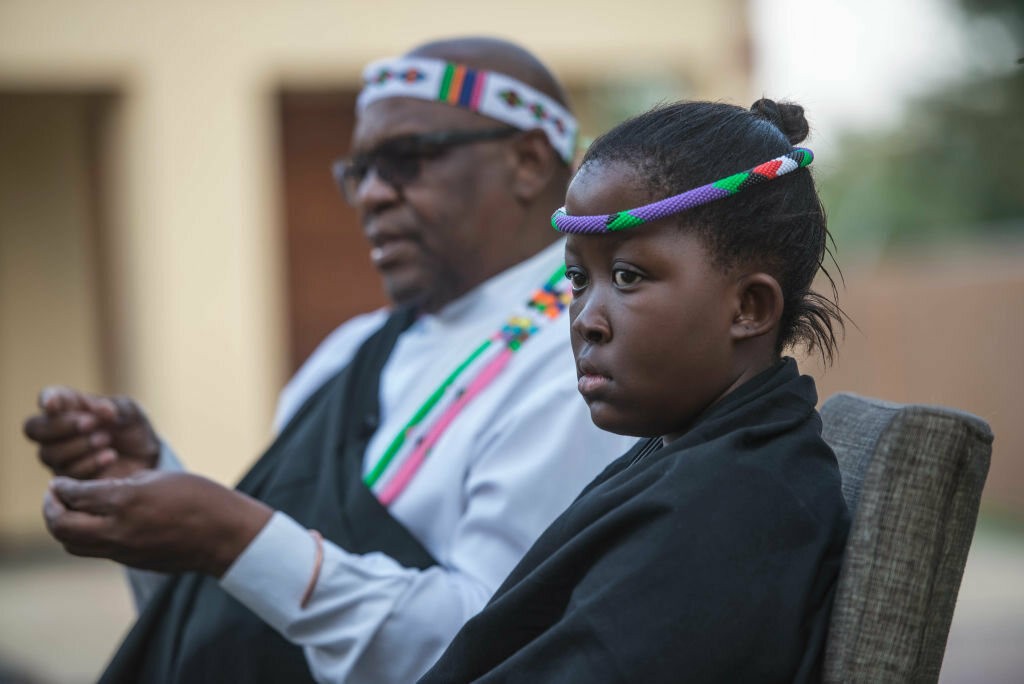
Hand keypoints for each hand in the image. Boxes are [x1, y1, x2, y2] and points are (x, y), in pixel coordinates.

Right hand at [23, 386, 160, 478]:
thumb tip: (99, 410)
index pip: (48, 398)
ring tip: (106, 439)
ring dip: (79, 445)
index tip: (54, 404)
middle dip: (61, 425)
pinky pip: (67, 473)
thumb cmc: (131, 428)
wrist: (146, 458)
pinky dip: (89, 463)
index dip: (47, 400)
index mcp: (69, 406)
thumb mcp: (129, 412)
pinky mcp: (69, 479)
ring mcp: (59, 457)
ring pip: (49, 453)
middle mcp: (56, 431)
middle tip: (90, 423)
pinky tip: (110, 456)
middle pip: (34, 428)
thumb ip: (113, 407)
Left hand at [44, 471, 273, 576]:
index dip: (61, 488)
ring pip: (74, 545)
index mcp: (125, 501)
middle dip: (51, 510)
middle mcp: (118, 529)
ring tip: (71, 512)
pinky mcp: (133, 562)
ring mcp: (124, 551)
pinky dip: (88, 537)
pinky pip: (98, 552)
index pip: (75, 496)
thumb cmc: (199, 496)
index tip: (58, 482)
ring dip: (65, 528)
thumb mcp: (158, 478)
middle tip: (53, 497)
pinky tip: (99, 524)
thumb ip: (121, 485)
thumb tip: (93, 493)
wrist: (225, 534)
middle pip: (62, 527)